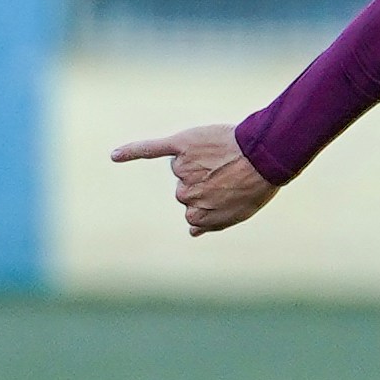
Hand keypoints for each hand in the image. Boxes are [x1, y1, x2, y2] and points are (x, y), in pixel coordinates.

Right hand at [109, 125, 276, 236]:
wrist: (264, 155)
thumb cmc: (254, 185)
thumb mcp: (236, 214)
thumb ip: (211, 224)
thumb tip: (191, 233)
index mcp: (195, 215)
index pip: (191, 211)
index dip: (211, 200)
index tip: (228, 193)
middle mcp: (184, 194)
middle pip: (184, 189)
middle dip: (204, 181)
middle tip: (228, 173)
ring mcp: (182, 170)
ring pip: (180, 168)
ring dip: (197, 162)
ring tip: (223, 159)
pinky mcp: (180, 146)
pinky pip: (151, 149)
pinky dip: (132, 151)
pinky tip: (114, 156)